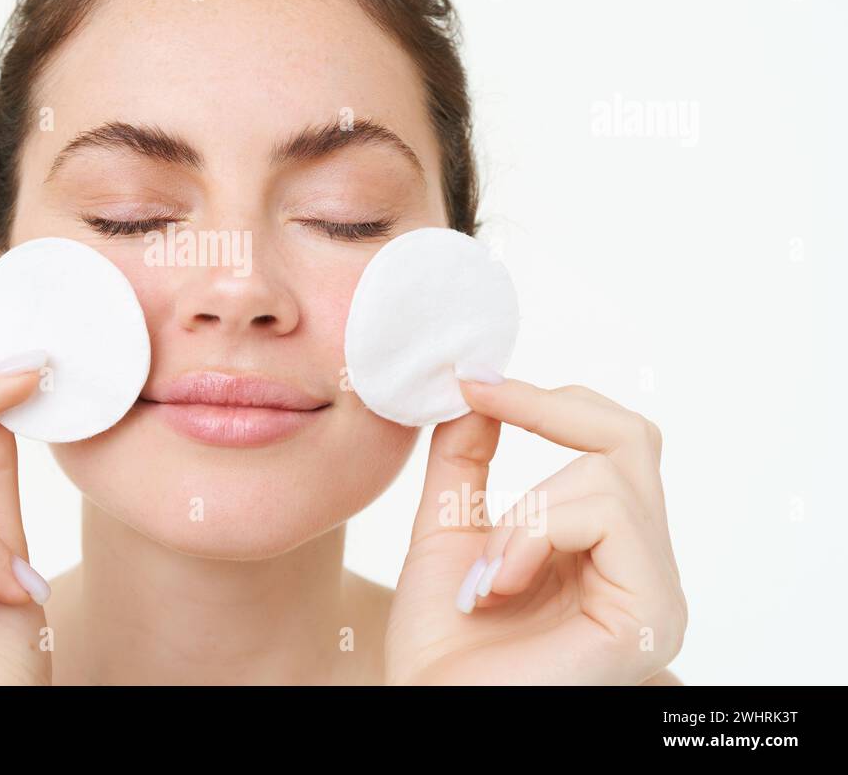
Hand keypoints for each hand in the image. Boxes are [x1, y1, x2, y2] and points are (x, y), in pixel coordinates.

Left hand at [385, 375, 686, 684]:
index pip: (608, 439)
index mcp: (605, 547)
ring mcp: (656, 592)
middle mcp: (644, 566)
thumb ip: (467, 459)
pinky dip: (532, 535)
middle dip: (548, 407)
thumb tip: (480, 386)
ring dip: (522, 511)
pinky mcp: (651, 613)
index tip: (471, 378)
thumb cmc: (442, 642)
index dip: (544, 398)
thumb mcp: (447, 528)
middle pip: (630, 437)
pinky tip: (498, 587)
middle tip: (479, 398)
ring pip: (609, 472)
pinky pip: (605, 515)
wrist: (430, 709)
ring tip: (485, 575)